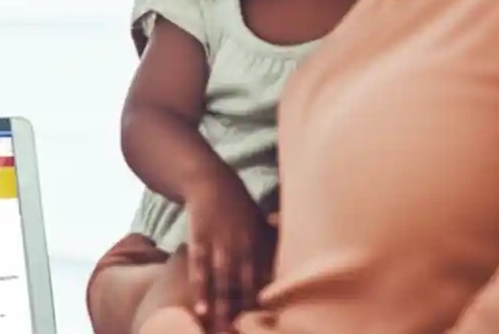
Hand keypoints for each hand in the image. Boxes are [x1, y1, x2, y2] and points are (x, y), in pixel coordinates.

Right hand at [184, 171, 275, 332]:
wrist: (208, 180)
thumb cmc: (237, 202)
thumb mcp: (261, 219)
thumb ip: (274, 240)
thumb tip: (299, 252)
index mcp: (260, 243)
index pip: (268, 278)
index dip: (270, 301)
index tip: (272, 322)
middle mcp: (243, 246)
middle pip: (246, 286)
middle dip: (246, 312)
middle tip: (245, 332)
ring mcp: (220, 244)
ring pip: (223, 282)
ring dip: (224, 308)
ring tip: (223, 330)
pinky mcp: (199, 241)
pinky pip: (200, 271)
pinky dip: (201, 291)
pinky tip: (202, 310)